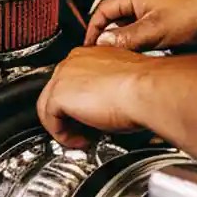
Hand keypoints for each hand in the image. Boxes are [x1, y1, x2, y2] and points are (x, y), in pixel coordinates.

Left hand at [37, 46, 155, 148]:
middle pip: (57, 91)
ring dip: (63, 126)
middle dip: (68, 114)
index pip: (73, 79)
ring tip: (80, 139)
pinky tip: (79, 142)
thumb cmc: (146, 87)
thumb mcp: (123, 85)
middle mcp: (74, 61)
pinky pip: (49, 119)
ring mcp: (63, 76)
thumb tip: (103, 109)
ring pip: (49, 105)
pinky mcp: (58, 94)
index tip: (88, 117)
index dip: (78, 102)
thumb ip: (106, 92)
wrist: (148, 90)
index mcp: (92, 54)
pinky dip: (61, 134)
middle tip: (83, 131)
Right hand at [85, 0, 196, 50]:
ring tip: (130, 53)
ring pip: (130, 19)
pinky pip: (144, 19)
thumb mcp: (153, 31)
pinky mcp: (165, 4)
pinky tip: (149, 46)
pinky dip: (141, 33)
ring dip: (128, 36)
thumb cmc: (194, 13)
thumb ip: (125, 38)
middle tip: (108, 54)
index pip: (101, 12)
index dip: (94, 31)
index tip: (91, 47)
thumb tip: (103, 43)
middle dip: (110, 35)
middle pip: (115, 16)